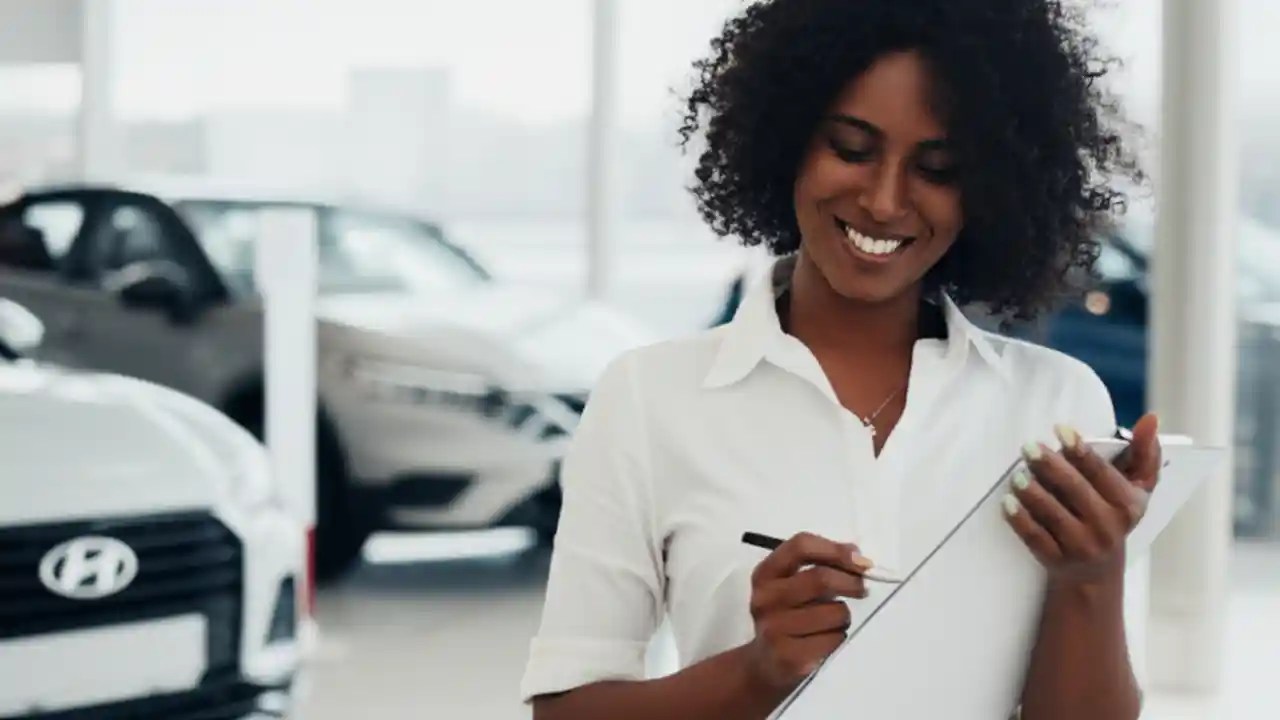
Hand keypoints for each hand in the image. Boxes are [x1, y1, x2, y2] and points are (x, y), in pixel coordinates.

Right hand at [744, 532, 872, 691]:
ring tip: (832, 622)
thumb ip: (819, 565)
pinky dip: (838, 638)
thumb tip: (858, 557)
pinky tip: (824, 640)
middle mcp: (765, 599)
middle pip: (820, 579)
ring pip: (835, 613)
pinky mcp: (790, 657)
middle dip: (851, 582)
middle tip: (862, 588)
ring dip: (844, 616)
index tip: (860, 559)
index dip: (835, 549)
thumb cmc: (786, 616)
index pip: (801, 546)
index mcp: (765, 574)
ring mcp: (774, 629)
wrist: (764, 664)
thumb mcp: (791, 585)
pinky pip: (834, 640)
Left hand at [1003, 414, 1161, 586]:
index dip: (1081, 451)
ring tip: (1017, 474)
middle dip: (1050, 467)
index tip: (1061, 429)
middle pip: (1075, 491)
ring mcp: (1081, 547)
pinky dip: (1020, 520)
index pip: (1102, 474)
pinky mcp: (1057, 561)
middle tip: (1028, 447)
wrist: (1095, 573)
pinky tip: (1008, 503)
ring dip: (1032, 493)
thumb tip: (1151, 418)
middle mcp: (1107, 527)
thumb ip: (1144, 453)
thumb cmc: (1114, 516)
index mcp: (1127, 506)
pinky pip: (1035, 538)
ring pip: (1053, 516)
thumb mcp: (1136, 488)